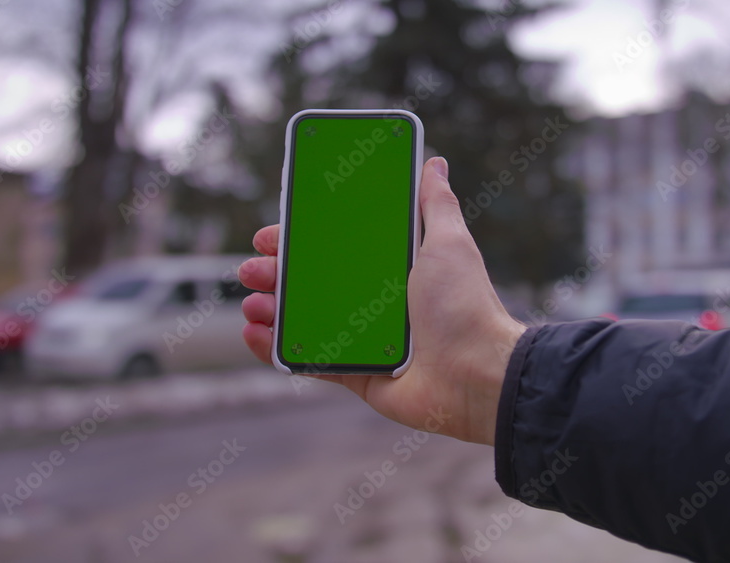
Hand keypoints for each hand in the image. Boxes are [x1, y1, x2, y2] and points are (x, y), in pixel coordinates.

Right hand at [238, 157, 525, 444]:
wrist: (475, 373)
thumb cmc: (466, 305)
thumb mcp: (449, 243)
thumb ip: (436, 204)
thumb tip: (435, 163)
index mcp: (394, 269)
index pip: (337, 248)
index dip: (303, 239)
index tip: (273, 233)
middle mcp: (377, 302)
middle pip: (314, 282)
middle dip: (278, 272)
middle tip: (254, 267)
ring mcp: (365, 339)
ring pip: (306, 320)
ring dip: (274, 308)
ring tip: (254, 301)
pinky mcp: (358, 373)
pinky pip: (312, 360)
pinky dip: (279, 350)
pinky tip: (255, 334)